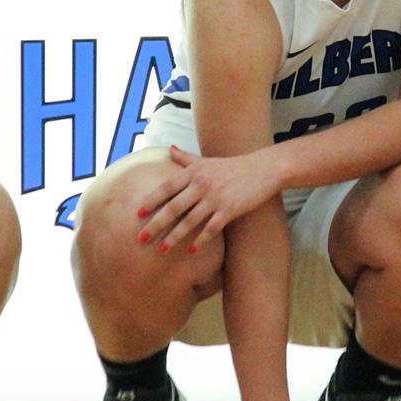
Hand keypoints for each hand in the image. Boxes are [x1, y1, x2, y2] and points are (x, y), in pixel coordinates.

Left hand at [136, 146, 282, 253]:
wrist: (263, 169)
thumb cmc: (233, 166)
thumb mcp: (207, 160)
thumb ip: (186, 158)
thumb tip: (169, 149)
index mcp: (194, 172)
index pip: (166, 188)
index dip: (151, 201)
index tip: (137, 213)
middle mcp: (202, 184)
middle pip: (173, 207)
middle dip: (156, 224)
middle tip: (141, 238)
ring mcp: (215, 198)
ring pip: (189, 221)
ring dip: (174, 237)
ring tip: (161, 250)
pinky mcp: (229, 210)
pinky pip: (210, 229)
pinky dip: (200, 241)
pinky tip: (190, 251)